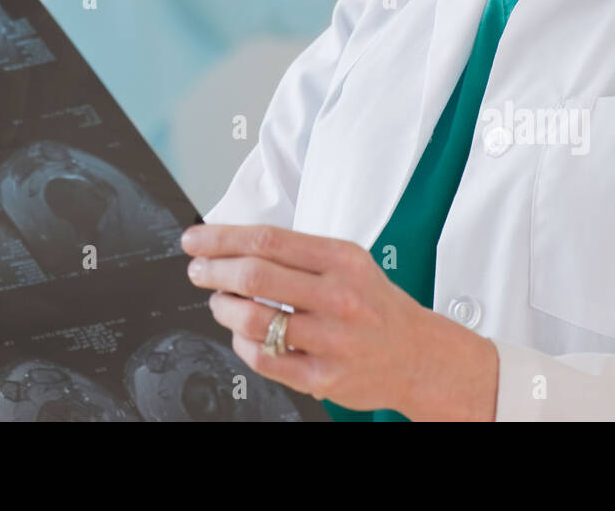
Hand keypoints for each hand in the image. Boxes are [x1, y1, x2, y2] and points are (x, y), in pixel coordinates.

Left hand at [182, 223, 497, 419]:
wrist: (418, 355)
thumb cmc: (374, 303)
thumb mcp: (348, 261)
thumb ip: (297, 253)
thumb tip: (233, 244)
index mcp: (341, 260)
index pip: (268, 240)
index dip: (222, 238)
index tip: (196, 240)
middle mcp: (338, 297)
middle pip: (255, 275)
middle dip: (213, 270)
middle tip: (197, 270)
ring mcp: (331, 340)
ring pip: (253, 319)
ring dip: (222, 308)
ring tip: (219, 303)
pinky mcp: (323, 377)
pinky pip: (263, 359)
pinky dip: (241, 343)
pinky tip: (241, 333)